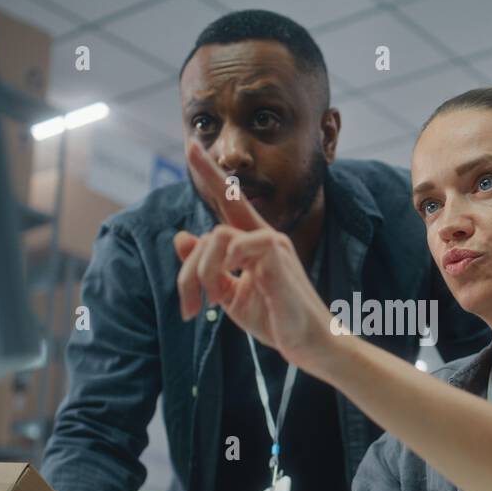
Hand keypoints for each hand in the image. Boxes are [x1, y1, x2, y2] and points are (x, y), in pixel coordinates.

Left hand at [174, 141, 336, 373]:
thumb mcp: (231, 294)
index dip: (209, 173)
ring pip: (217, 237)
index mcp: (253, 243)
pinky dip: (221, 268)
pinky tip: (225, 293)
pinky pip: (237, 247)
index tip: (191, 145)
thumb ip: (207, 268)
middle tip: (187, 307)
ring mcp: (273, 244)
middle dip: (188, 272)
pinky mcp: (278, 257)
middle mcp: (264, 237)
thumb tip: (181, 237)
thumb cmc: (275, 320)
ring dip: (201, 274)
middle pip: (210, 234)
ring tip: (207, 304)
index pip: (230, 201)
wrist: (310, 345)